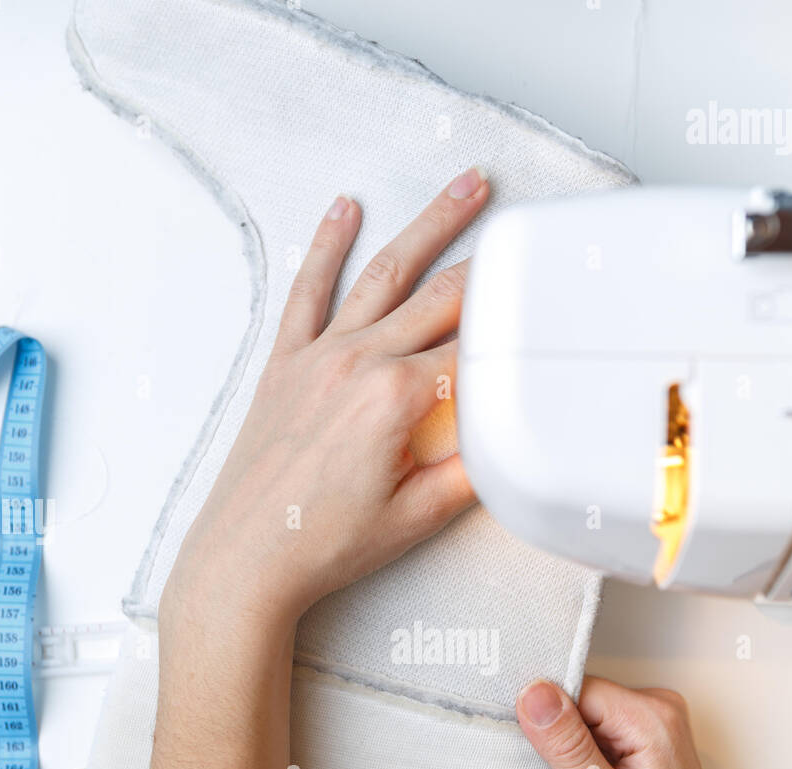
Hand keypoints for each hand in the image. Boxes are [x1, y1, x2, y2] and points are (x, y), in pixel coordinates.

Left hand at [160, 168, 488, 645]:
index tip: (545, 308)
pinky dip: (327, 245)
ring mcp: (319, 355)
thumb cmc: (324, 545)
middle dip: (491, 256)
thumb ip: (470, 472)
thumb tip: (507, 444)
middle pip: (442, 294)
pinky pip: (308, 290)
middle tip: (525, 225)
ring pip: (385, 272)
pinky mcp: (286, 363)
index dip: (515, 330)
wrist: (246, 559)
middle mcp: (359, 360)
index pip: (475, 351)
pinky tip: (344, 209)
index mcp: (397, 398)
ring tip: (466, 186)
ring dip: (429, 223)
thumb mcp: (418, 517)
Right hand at [517, 675, 791, 768]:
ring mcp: (653, 727)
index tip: (538, 764)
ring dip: (567, 766)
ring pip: (581, 725)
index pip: (573, 690)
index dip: (544, 723)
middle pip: (577, 705)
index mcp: (652, 718)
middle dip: (556, 748)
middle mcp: (657, 710)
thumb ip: (569, 749)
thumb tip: (534, 694)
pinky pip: (595, 741)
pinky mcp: (646, 745)